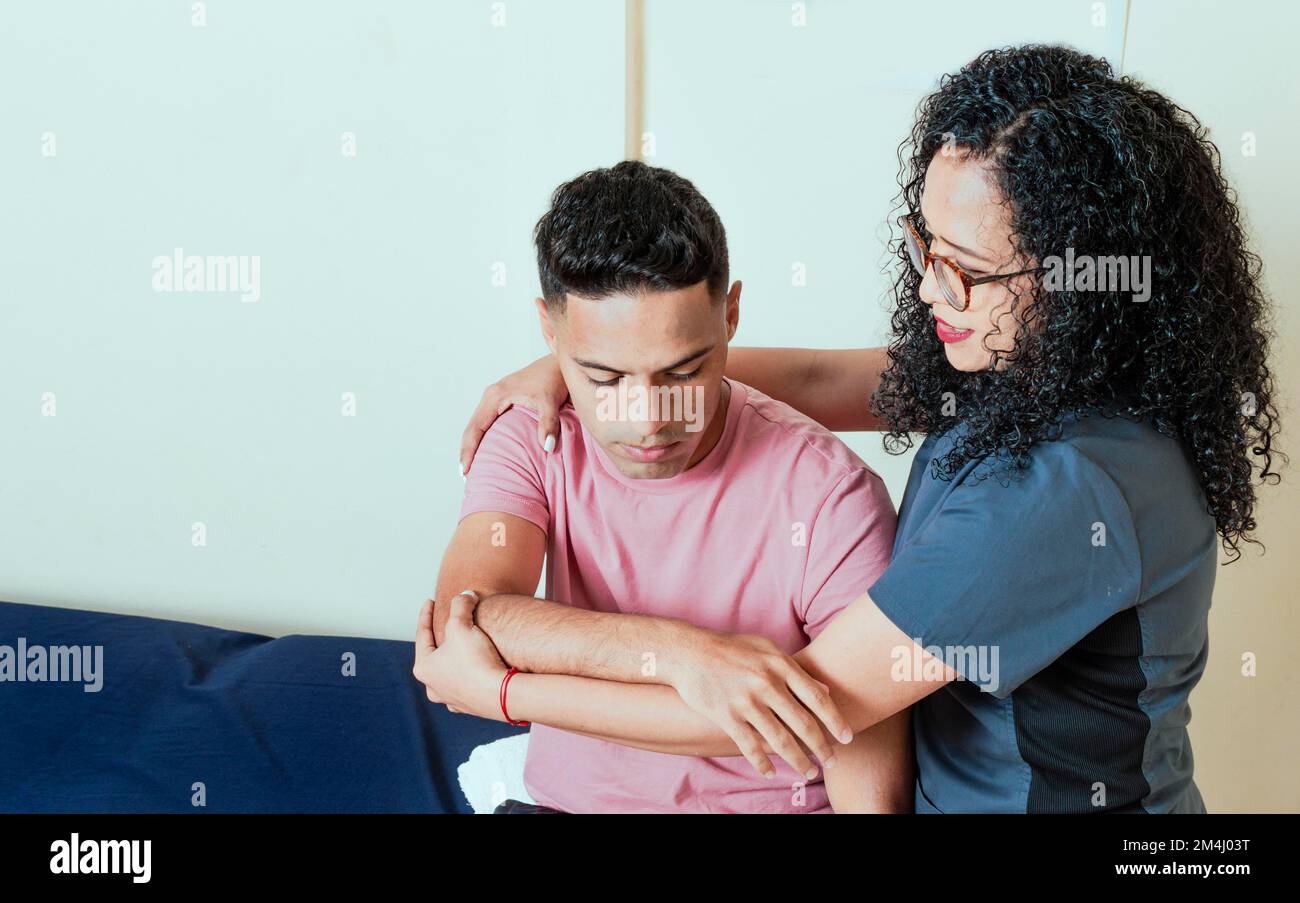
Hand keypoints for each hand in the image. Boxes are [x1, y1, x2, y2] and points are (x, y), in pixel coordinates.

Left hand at [413, 593, 507, 717]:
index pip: (422, 634)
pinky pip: (468, 684)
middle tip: (447, 624)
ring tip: (464, 645)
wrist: (501, 694)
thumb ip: (460, 606)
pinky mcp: (472, 705)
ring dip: (456, 657)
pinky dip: (471, 672)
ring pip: (451, 672)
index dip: (426, 614)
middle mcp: (434, 687)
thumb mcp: (461, 625)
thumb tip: (466, 595)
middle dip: (441, 638)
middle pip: (435, 655)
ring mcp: (452, 698)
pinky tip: (478, 666)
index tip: (430, 601)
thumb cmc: (474, 662)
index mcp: (424, 668)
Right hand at [460, 353, 567, 474]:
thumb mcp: (550, 401)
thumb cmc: (553, 379)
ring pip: (478, 425)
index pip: (476, 428)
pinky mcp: (503, 400)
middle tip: (464, 475)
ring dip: (473, 444)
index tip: (465, 469)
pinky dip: (483, 437)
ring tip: (472, 467)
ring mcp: (496, 397)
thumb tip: (546, 446)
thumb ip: (548, 423)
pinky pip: (487, 421)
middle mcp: (491, 396)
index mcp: (495, 396)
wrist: (558, 363)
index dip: (469, 449)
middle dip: (466, 450)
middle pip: (472, 427)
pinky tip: (486, 450)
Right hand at [667, 628, 852, 779]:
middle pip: (803, 723)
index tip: (848, 738)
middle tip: (831, 761)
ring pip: (780, 740)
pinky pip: (750, 747)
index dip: (836, 721)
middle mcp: (766, 683)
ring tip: (808, 771)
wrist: (689, 651)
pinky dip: (763, 763)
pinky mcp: (726, 716)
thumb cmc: (732, 649)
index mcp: (780, 664)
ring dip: (798, 761)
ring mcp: (746, 701)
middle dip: (822, 747)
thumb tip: (826, 693)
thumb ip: (796, 671)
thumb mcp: (767, 650)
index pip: (818, 699)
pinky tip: (771, 772)